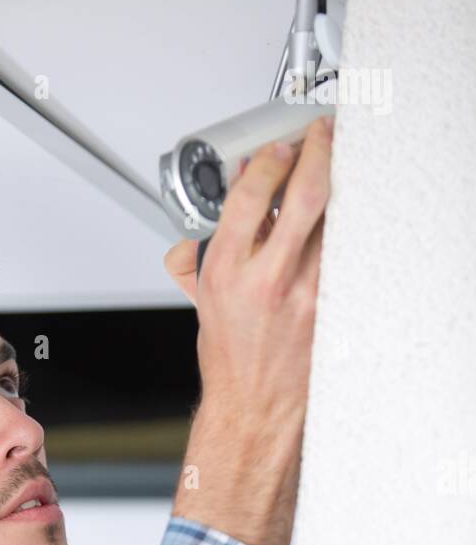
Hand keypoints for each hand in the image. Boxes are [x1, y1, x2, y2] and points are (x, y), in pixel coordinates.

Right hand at [168, 117, 334, 544]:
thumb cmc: (231, 362)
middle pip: (307, 195)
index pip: (250, 195)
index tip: (277, 147)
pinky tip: (346, 218)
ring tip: (338, 167)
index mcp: (226, 272)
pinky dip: (347, 229)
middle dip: (319, 152)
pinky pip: (346, 253)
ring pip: (335, 220)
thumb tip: (198, 230)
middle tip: (322, 134)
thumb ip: (198, 259)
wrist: (255, 410)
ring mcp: (307, 294)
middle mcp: (268, 280)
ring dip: (339, 186)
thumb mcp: (201, 303)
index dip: (268, 160)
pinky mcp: (333, 307)